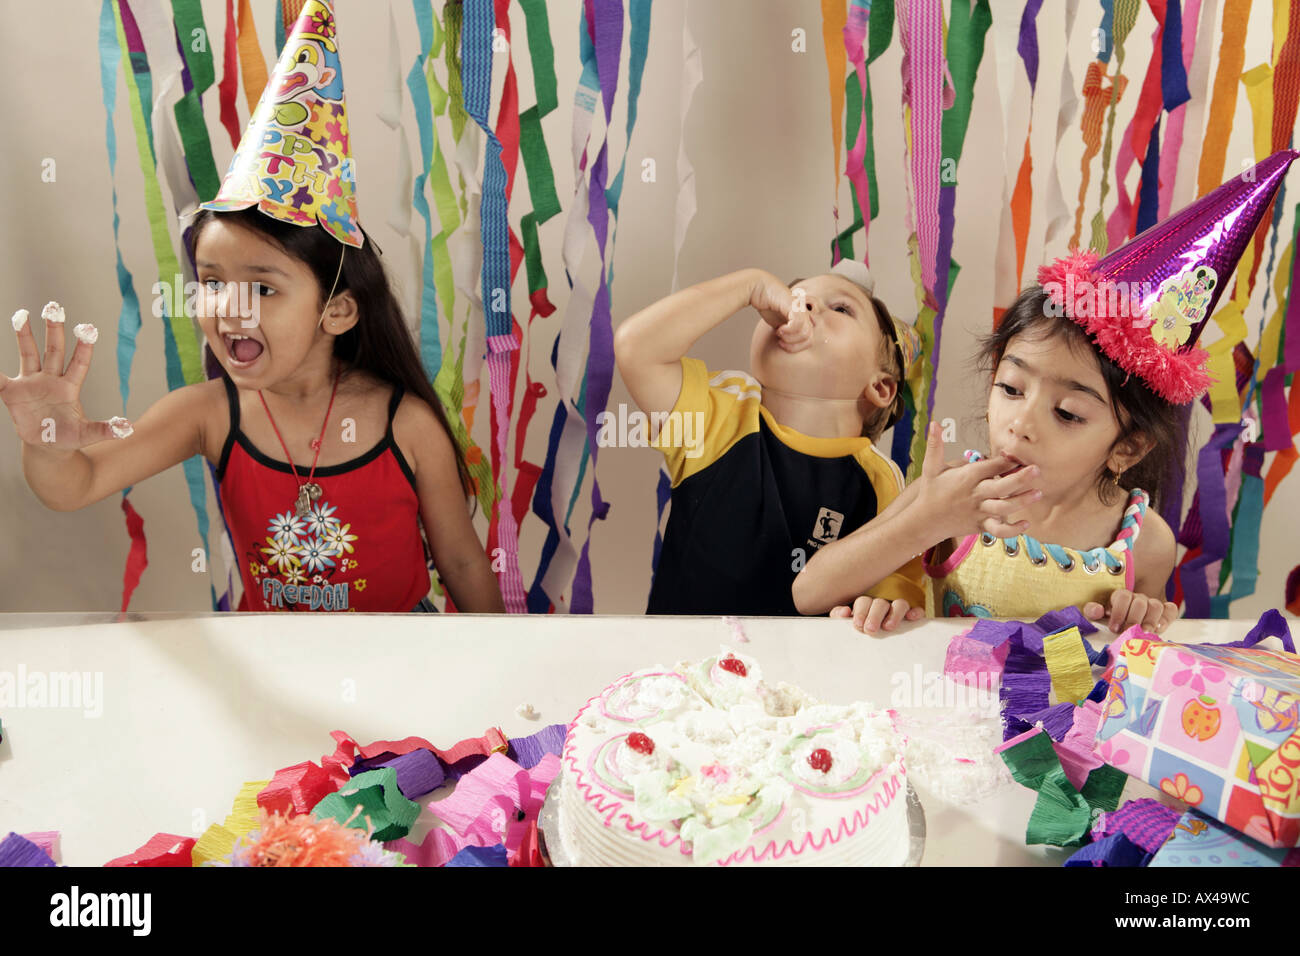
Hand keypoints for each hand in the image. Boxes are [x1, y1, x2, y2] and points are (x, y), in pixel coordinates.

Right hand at [0, 302, 128, 449]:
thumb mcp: (87, 435)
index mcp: (69, 387)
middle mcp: (51, 380)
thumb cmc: (69, 436)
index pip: (78, 363)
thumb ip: (104, 430)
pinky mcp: (13, 392)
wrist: (47, 445)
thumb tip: (128, 428)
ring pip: (28, 354)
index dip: (84, 348)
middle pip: (53, 350)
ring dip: (24, 335)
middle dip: (54, 330)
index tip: (89, 329)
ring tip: (21, 314)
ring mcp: (31, 383)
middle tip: (53, 307)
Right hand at [749, 271, 811, 352]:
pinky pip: (799, 324)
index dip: (796, 347)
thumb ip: (787, 332)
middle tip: (781, 342)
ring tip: (779, 333)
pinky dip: (788, 331)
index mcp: (804, 318)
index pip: (809, 340)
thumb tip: (789, 345)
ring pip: (806, 333)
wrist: (759, 288)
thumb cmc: (767, 304)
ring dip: (790, 338)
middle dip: (794, 346)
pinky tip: (779, 329)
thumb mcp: (779, 323)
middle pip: (810, 339)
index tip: (782, 343)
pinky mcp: (794, 305)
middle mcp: (805, 313)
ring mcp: (801, 309)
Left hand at [829, 595, 923, 633]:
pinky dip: (916, 612)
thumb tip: (844, 611)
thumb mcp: (845, 629)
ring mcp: (897, 612)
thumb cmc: (858, 637)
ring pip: (899, 604)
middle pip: (880, 603)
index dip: (861, 612)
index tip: (858, 625)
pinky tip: (912, 618)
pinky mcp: (912, 618)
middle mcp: (882, 608)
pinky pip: (917, 610)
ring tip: (889, 627)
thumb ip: (840, 618)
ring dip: (894, 614)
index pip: (863, 602)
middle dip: (874, 615)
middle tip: (870, 630)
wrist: (873, 656)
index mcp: (865, 608)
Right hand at [914, 422, 1041, 539]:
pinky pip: (998, 530)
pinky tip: (1025, 523)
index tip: (1019, 455)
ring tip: (1038, 493)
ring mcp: (979, 511)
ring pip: (1003, 507)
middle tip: (1037, 470)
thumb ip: (936, 445)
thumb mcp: (931, 467)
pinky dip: (1013, 530)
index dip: (1006, 460)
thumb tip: (934, 423)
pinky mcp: (980, 525)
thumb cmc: (931, 492)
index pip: (991, 466)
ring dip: (1022, 501)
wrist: (924, 521)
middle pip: (1001, 486)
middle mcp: (975, 494)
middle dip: (1020, 478)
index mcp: (966, 477)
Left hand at [1084, 590, 1177, 634]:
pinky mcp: (1165, 613)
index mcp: (1122, 596)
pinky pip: (1171, 610)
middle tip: (1129, 632)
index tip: (1114, 628)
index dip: (1118, 612)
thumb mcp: (1098, 615)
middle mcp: (1138, 598)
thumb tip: (1098, 610)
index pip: (1123, 596)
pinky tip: (1160, 627)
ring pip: (1156, 606)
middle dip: (1134, 619)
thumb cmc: (1110, 620)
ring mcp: (1152, 604)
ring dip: (1150, 620)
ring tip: (1144, 633)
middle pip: (1140, 603)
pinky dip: (1168, 617)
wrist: (1124, 624)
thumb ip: (1093, 611)